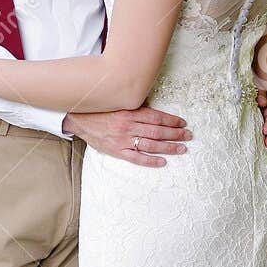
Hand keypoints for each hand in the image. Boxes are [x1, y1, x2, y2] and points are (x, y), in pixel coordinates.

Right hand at [63, 105, 192, 165]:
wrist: (78, 119)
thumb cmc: (100, 111)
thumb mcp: (119, 104)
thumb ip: (135, 109)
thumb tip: (154, 113)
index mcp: (130, 112)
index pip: (157, 117)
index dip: (172, 120)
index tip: (183, 123)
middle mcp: (129, 126)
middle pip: (157, 131)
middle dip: (175, 133)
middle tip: (188, 136)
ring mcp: (123, 139)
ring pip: (151, 144)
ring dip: (168, 147)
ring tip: (181, 148)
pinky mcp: (117, 151)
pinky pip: (136, 158)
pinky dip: (150, 160)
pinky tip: (163, 161)